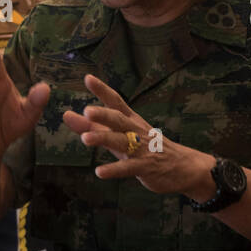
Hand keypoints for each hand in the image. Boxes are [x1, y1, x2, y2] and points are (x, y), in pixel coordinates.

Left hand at [61, 74, 214, 197]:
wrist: (182, 166)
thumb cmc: (145, 147)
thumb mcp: (119, 136)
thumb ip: (92, 127)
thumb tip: (67, 115)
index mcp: (131, 121)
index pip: (116, 101)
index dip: (102, 90)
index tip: (88, 78)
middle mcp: (136, 131)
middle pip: (118, 119)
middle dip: (103, 114)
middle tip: (87, 111)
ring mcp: (142, 149)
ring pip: (122, 142)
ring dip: (104, 139)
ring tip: (85, 139)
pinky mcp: (145, 167)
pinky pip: (128, 168)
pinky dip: (114, 170)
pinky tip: (99, 172)